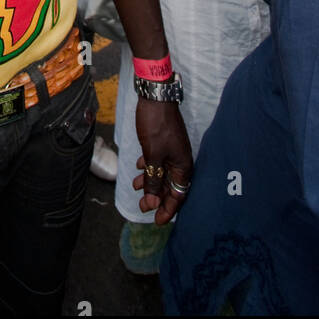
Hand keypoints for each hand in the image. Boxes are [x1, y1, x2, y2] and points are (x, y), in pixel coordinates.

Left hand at [133, 100, 192, 223]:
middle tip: (142, 207)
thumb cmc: (156, 126)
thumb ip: (153, 180)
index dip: (167, 210)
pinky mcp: (165, 142)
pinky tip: (138, 167)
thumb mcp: (152, 156)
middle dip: (156, 197)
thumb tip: (152, 203)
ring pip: (162, 173)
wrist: (155, 97)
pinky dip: (149, 166)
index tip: (157, 222)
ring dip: (150, 182)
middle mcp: (181, 160)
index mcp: (183, 166)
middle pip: (170, 186)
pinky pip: (158, 160)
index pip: (178, 195)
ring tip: (136, 187)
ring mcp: (173, 151)